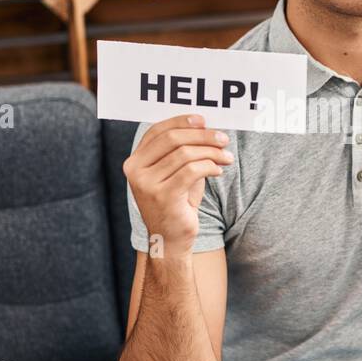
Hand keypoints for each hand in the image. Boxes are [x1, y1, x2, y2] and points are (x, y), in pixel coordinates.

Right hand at [123, 113, 233, 255]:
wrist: (170, 241)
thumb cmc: (176, 204)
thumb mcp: (175, 173)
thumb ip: (183, 151)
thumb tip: (206, 128)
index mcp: (134, 162)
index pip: (157, 131)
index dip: (180, 121)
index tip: (203, 120)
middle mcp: (136, 171)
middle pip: (173, 139)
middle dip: (202, 135)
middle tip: (223, 138)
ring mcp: (147, 184)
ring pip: (185, 154)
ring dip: (212, 152)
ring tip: (226, 157)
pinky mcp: (163, 196)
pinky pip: (192, 171)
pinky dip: (210, 167)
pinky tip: (218, 171)